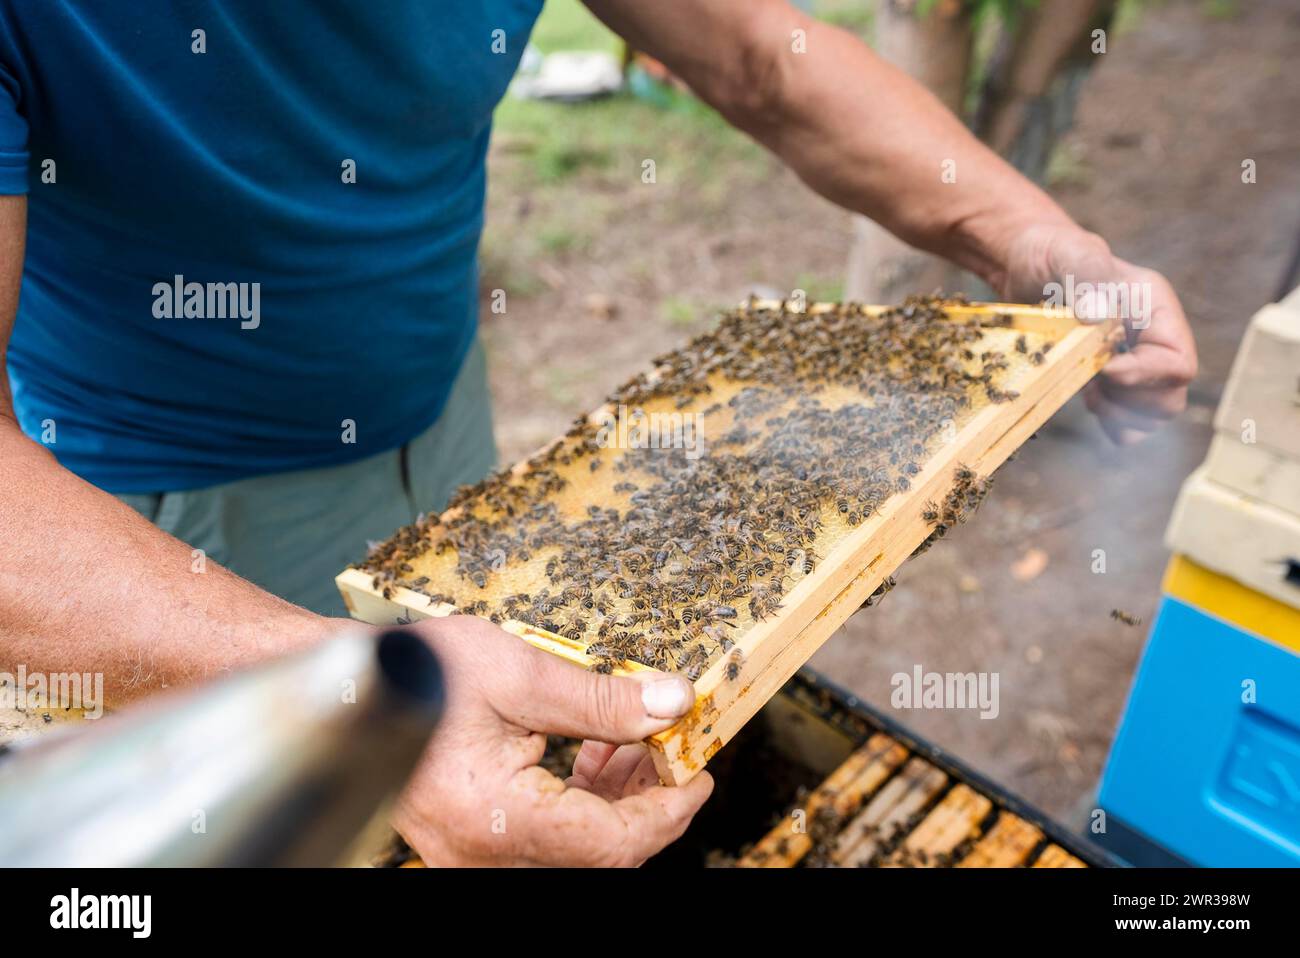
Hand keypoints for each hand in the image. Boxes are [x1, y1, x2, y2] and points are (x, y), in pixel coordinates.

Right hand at [393, 615, 712, 865]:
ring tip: (636, 739)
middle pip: (599, 854)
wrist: (352, 683)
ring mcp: (475, 853)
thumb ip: (601, 700)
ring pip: (577, 849)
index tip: (698, 772)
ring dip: (616, 800)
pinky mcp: (472, 839)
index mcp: (498, 819)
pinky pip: (547, 838)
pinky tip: (596, 752)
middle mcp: (484, 854)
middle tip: (673, 749)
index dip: (668, 811)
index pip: (612, 843)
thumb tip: (671, 705)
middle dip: (647, 803)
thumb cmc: (420, 671)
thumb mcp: (521, 674)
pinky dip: (581, 801)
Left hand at [997, 223, 1197, 444]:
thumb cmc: (1051, 253)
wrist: (1029, 265)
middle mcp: (1154, 338)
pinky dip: (1112, 424)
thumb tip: (1097, 314)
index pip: (1177, 362)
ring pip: (1154, 415)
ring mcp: (1136, 362)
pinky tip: (1088, 399)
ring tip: (1089, 392)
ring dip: (1121, 416)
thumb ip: (1087, 275)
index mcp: (1155, 309)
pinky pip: (1130, 423)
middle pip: (1171, 397)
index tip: (1101, 369)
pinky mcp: (1115, 381)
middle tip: (1093, 384)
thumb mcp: (1068, 253)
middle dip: (1131, 403)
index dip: (1143, 377)